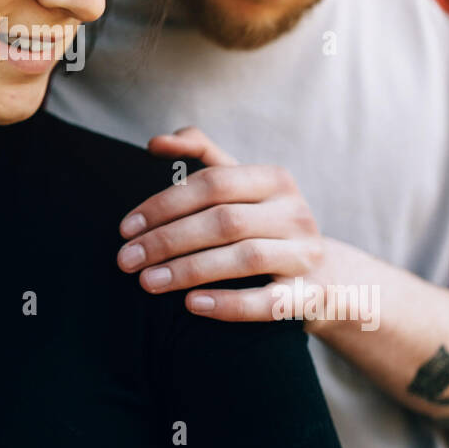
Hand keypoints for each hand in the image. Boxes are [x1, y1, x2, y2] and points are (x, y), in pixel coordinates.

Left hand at [118, 126, 347, 323]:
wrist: (322, 275)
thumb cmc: (262, 222)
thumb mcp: (239, 183)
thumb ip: (200, 154)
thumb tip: (154, 142)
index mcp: (274, 179)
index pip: (212, 184)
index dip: (164, 204)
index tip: (126, 228)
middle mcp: (294, 213)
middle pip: (224, 221)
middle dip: (167, 240)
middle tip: (126, 260)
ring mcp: (304, 254)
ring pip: (244, 258)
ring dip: (190, 270)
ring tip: (148, 281)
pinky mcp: (308, 295)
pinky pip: (267, 302)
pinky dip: (228, 303)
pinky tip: (191, 305)